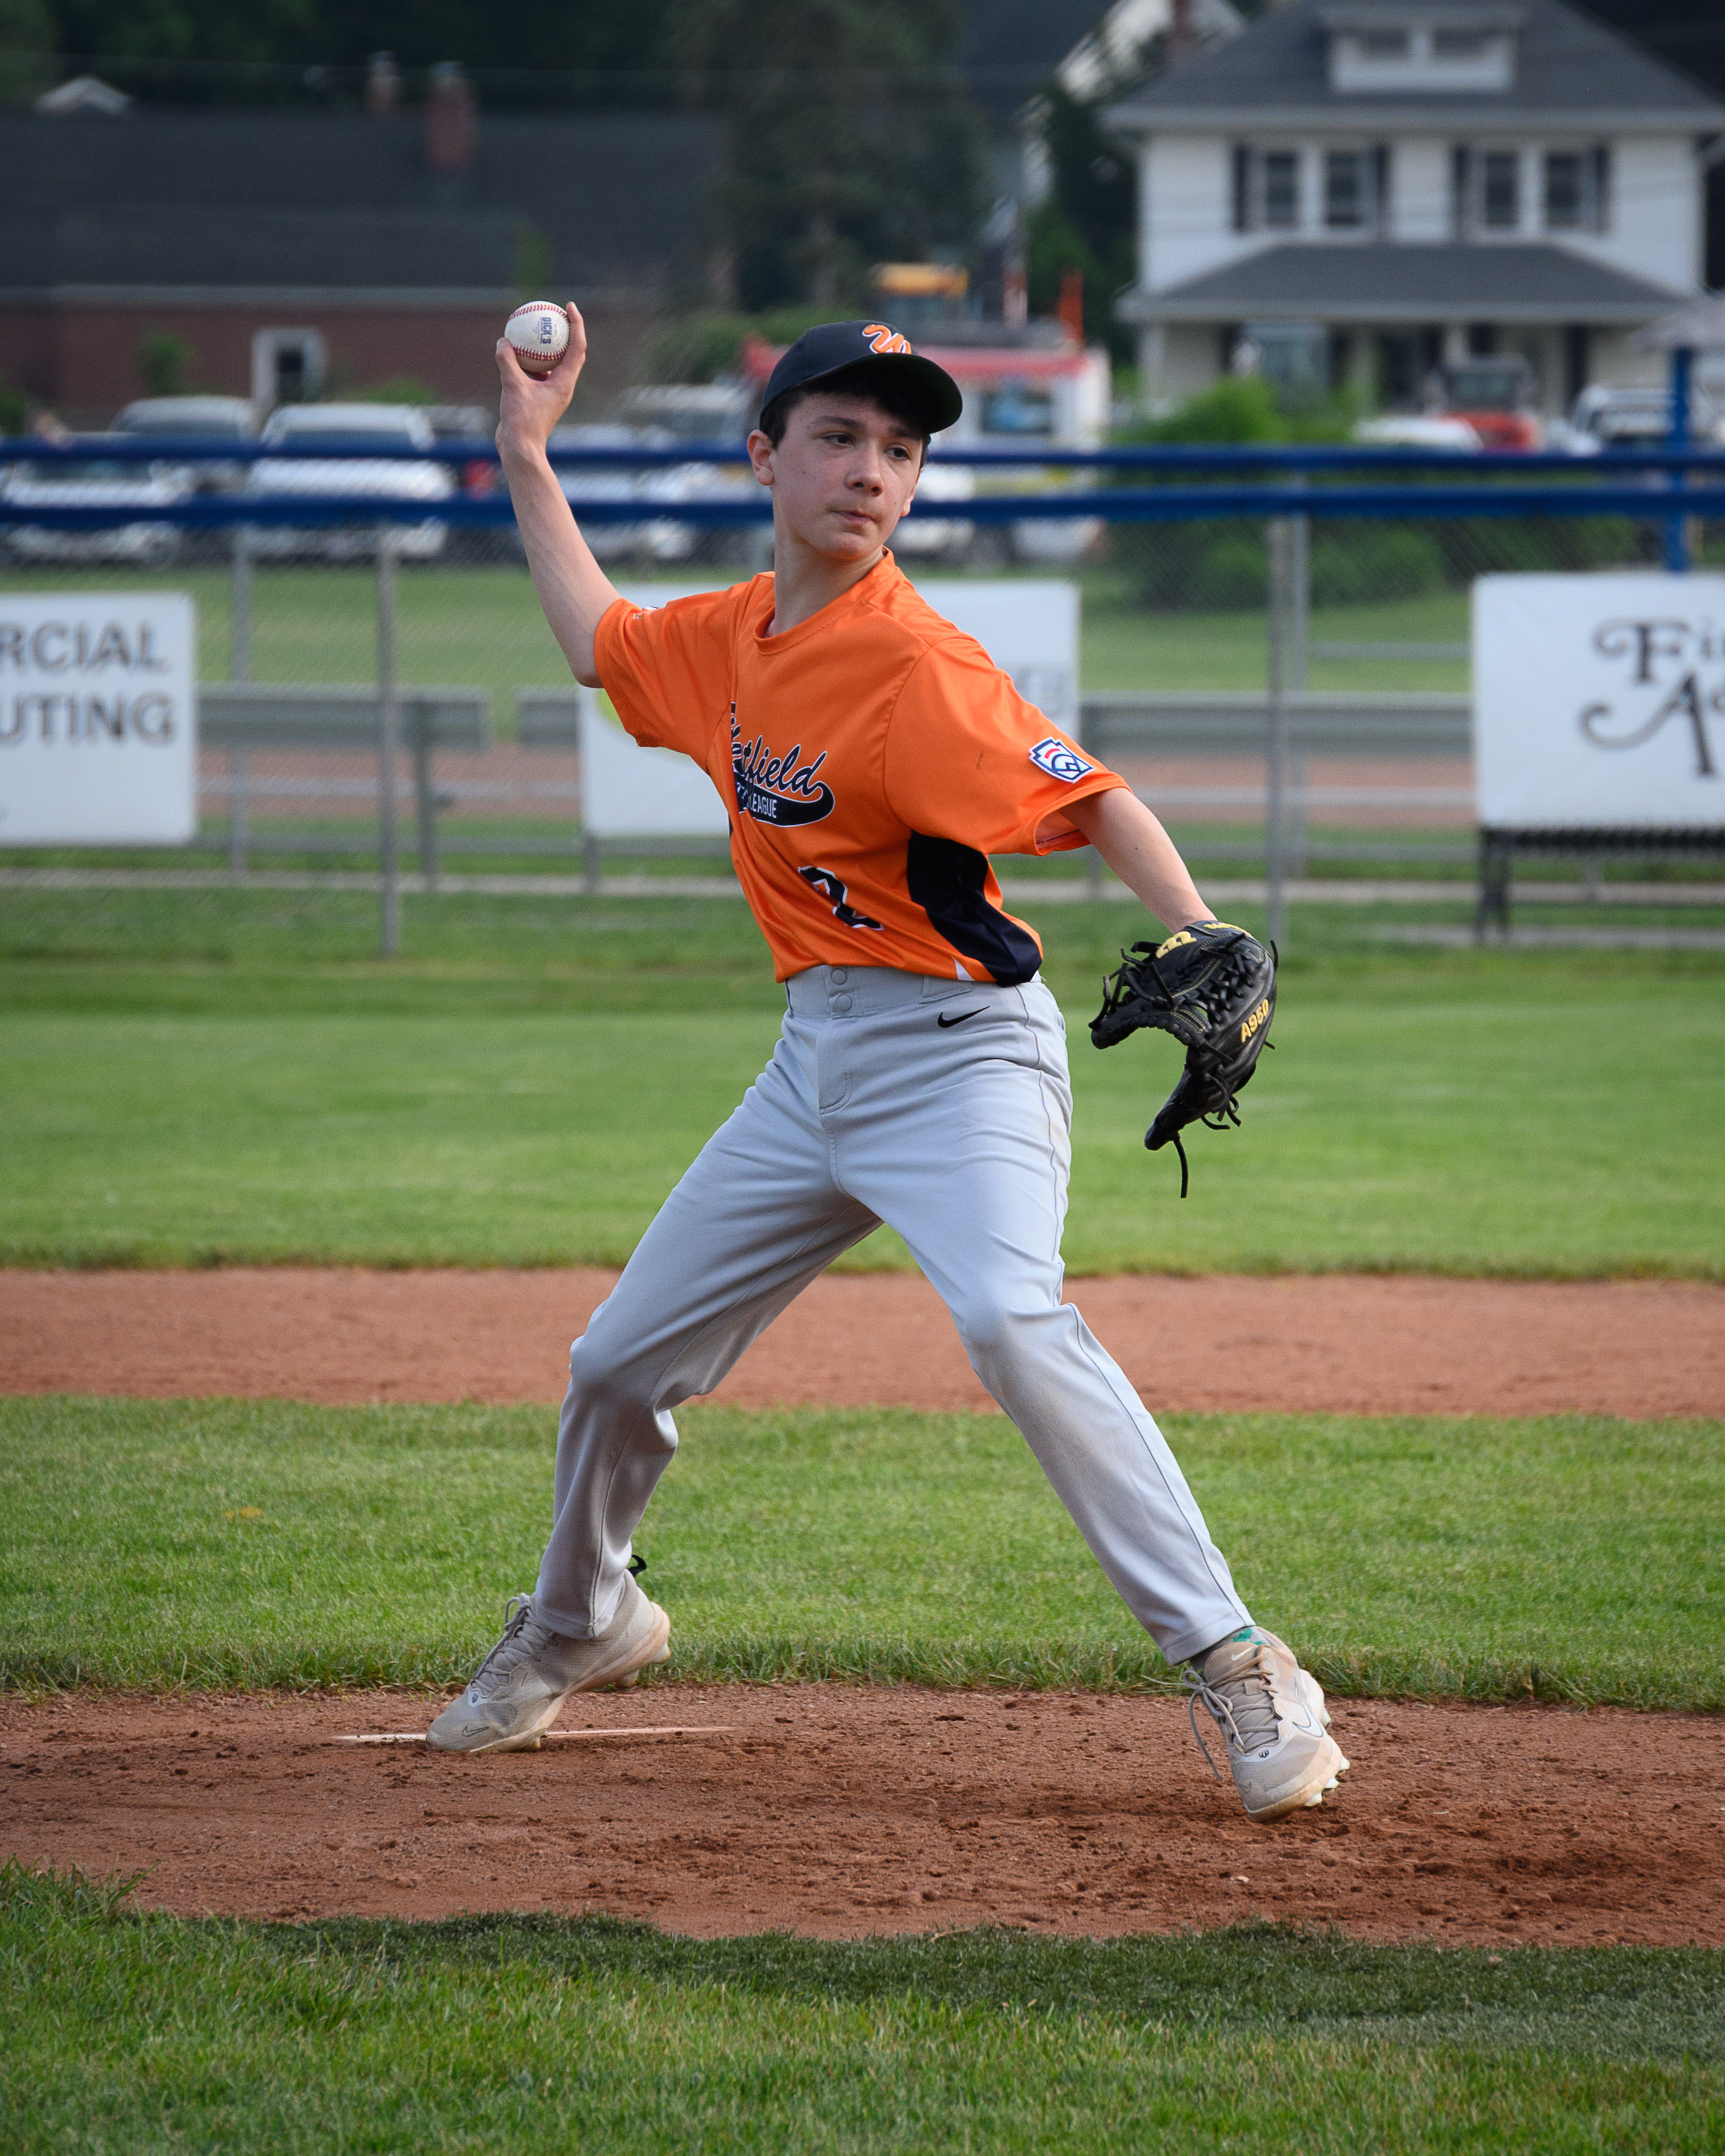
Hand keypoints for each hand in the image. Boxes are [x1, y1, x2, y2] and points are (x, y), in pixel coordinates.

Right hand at [496, 301, 584, 468]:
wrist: (520, 448)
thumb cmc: (522, 421)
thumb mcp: (512, 386)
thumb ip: (508, 362)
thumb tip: (503, 340)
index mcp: (564, 382)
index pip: (577, 347)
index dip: (577, 324)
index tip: (570, 306)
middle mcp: (561, 386)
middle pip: (570, 352)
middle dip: (566, 331)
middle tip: (554, 312)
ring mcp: (550, 393)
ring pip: (551, 362)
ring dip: (545, 345)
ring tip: (534, 327)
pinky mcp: (538, 398)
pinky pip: (535, 372)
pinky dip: (528, 359)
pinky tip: (514, 349)